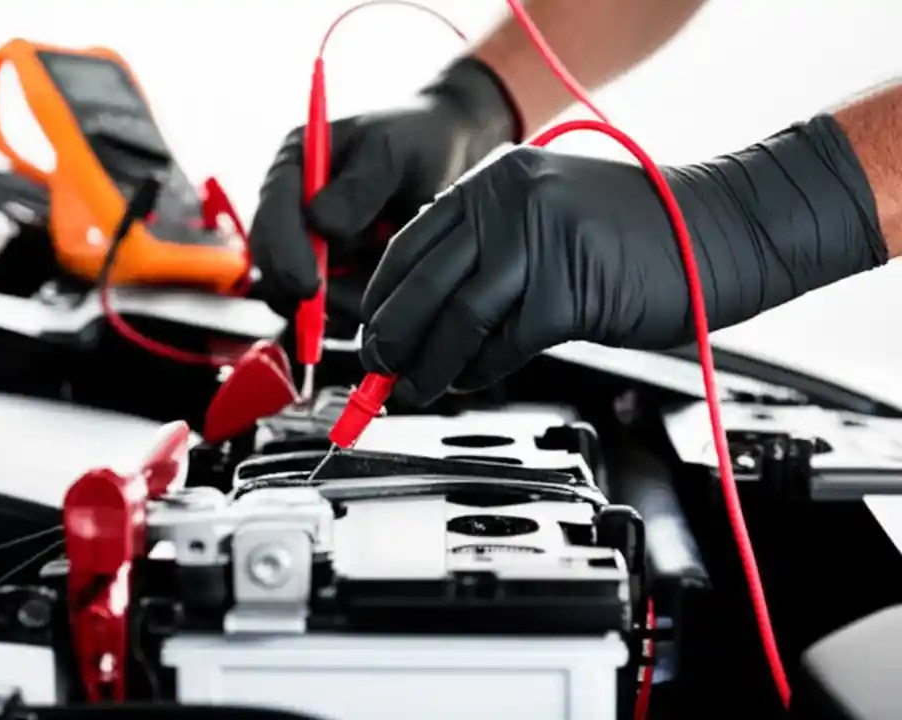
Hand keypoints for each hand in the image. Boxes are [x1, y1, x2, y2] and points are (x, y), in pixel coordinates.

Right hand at [248, 58, 517, 315]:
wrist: (448, 157)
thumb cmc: (416, 141)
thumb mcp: (392, 151)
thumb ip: (359, 185)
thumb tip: (322, 225)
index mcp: (294, 167)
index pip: (272, 212)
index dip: (284, 252)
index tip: (309, 285)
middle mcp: (292, 210)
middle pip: (272, 262)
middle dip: (302, 291)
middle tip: (346, 307)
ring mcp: (308, 246)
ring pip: (298, 295)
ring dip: (335, 303)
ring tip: (386, 280)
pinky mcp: (331, 276)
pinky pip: (329, 310)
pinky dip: (352, 312)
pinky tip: (386, 292)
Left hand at [360, 114, 887, 406]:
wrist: (720, 231)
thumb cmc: (636, 232)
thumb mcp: (548, 212)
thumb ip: (488, 246)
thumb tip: (422, 304)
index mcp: (497, 181)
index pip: (411, 243)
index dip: (382, 295)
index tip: (373, 327)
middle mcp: (511, 205)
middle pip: (421, 283)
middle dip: (392, 336)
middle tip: (382, 368)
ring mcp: (539, 246)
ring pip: (455, 320)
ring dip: (428, 365)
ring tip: (417, 387)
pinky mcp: (568, 294)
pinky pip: (501, 345)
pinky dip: (477, 370)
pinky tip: (470, 379)